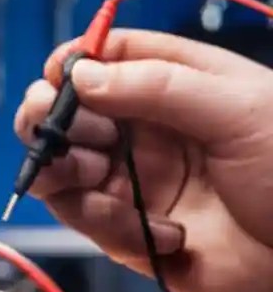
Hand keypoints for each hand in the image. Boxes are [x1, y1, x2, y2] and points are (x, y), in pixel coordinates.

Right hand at [15, 29, 272, 291]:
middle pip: (66, 110)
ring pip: (59, 166)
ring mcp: (133, 181)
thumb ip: (158, 86)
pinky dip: (106, 223)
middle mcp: (147, 130)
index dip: (73, 63)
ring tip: (96, 176)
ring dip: (63, 170)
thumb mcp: (239, 111)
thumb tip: (79, 75)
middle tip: (72, 133)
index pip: (108, 56)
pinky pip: (84, 219)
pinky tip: (162, 234)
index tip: (58, 77)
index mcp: (178, 86)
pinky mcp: (127, 231)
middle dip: (52, 118)